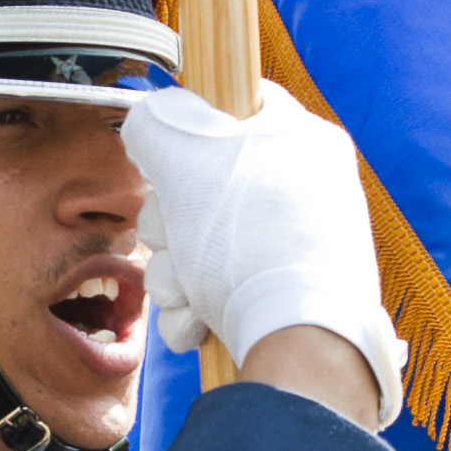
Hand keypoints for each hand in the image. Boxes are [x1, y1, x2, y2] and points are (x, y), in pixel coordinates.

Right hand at [122, 79, 404, 426]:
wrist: (301, 343)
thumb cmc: (252, 243)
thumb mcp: (186, 158)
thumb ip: (156, 123)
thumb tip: (149, 123)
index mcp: (298, 140)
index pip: (235, 106)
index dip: (189, 125)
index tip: (165, 153)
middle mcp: (300, 191)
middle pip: (202, 184)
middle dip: (168, 223)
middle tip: (174, 238)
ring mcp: (292, 247)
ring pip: (200, 244)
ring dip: (175, 273)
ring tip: (188, 292)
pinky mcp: (281, 297)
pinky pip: (218, 289)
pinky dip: (197, 308)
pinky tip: (199, 321)